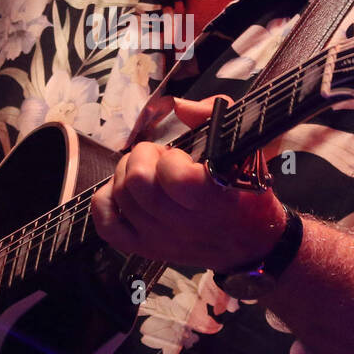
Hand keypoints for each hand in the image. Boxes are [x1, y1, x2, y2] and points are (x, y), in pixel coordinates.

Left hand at [90, 95, 287, 273]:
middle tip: (160, 160)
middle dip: (143, 157)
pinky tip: (123, 193)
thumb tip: (179, 106)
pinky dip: (107, 200)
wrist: (248, 245)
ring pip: (119, 194)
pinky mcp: (142, 248)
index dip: (171, 158)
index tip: (183, 158)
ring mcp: (158, 239)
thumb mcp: (244, 151)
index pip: (173, 176)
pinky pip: (105, 222)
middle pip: (135, 180)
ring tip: (148, 174)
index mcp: (212, 200)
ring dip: (127, 173)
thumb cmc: (246, 194)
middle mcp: (182, 224)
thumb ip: (212, 119)